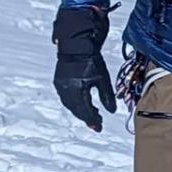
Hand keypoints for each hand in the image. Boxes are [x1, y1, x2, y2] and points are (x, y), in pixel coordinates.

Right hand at [52, 6, 116, 131]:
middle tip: (96, 123)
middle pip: (77, 110)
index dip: (92, 120)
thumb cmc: (91, 60)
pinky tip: (81, 104)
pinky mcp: (59, 81)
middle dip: (87, 117)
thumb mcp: (102, 78)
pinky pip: (66, 98)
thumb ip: (106, 96)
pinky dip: (74, 103)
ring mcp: (61, 86)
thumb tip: (111, 111)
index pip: (85, 111)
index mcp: (77, 91)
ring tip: (91, 115)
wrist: (76, 43)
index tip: (98, 128)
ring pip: (71, 105)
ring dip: (80, 111)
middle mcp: (66, 91)